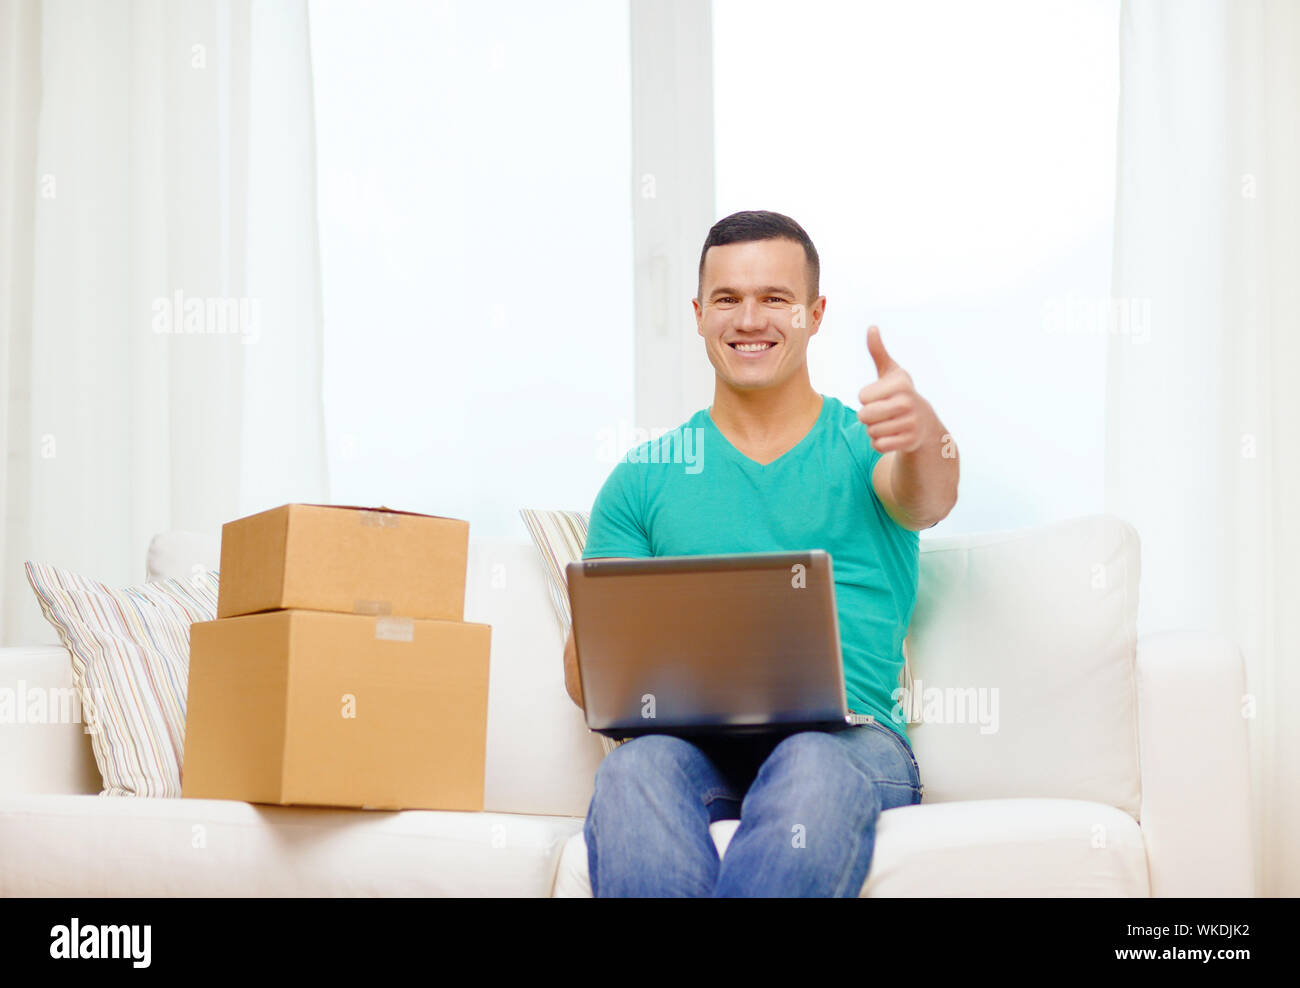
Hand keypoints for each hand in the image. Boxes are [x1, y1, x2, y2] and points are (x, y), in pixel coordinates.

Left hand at [858, 325, 937, 454]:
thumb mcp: (891, 372)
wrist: (924, 422)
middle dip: (867, 416)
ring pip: (871, 432)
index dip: (866, 398)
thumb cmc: (900, 393)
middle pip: (864, 416)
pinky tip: (891, 435)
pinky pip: (878, 445)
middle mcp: (907, 403)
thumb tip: (872, 327)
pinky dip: (879, 442)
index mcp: (901, 384)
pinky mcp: (909, 442)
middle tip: (881, 412)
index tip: (880, 396)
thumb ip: (878, 352)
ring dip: (873, 429)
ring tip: (888, 422)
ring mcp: (910, 423)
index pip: (862, 397)